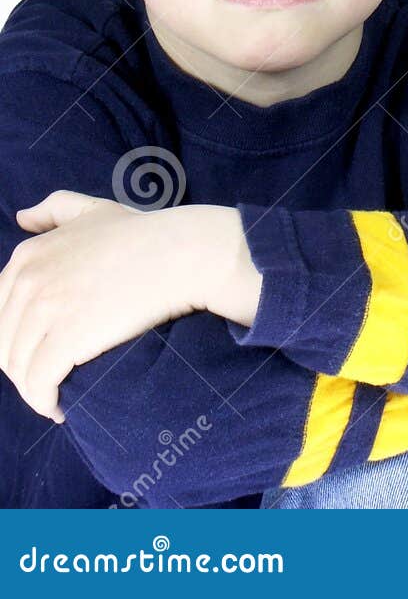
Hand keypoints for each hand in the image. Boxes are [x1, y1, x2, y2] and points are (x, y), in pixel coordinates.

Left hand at [0, 190, 202, 422]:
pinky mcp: (66, 339)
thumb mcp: (92, 210)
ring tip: (53, 397)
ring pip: (17, 367)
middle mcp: (28, 281)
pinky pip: (38, 384)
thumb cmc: (141, 234)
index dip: (15, 338)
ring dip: (31, 389)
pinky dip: (43, 402)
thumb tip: (22, 217)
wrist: (179, 253)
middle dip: (21, 366)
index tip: (38, 350)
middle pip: (4, 343)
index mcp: (28, 255)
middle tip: (48, 377)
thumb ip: (54, 208)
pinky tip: (59, 409)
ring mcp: (45, 310)